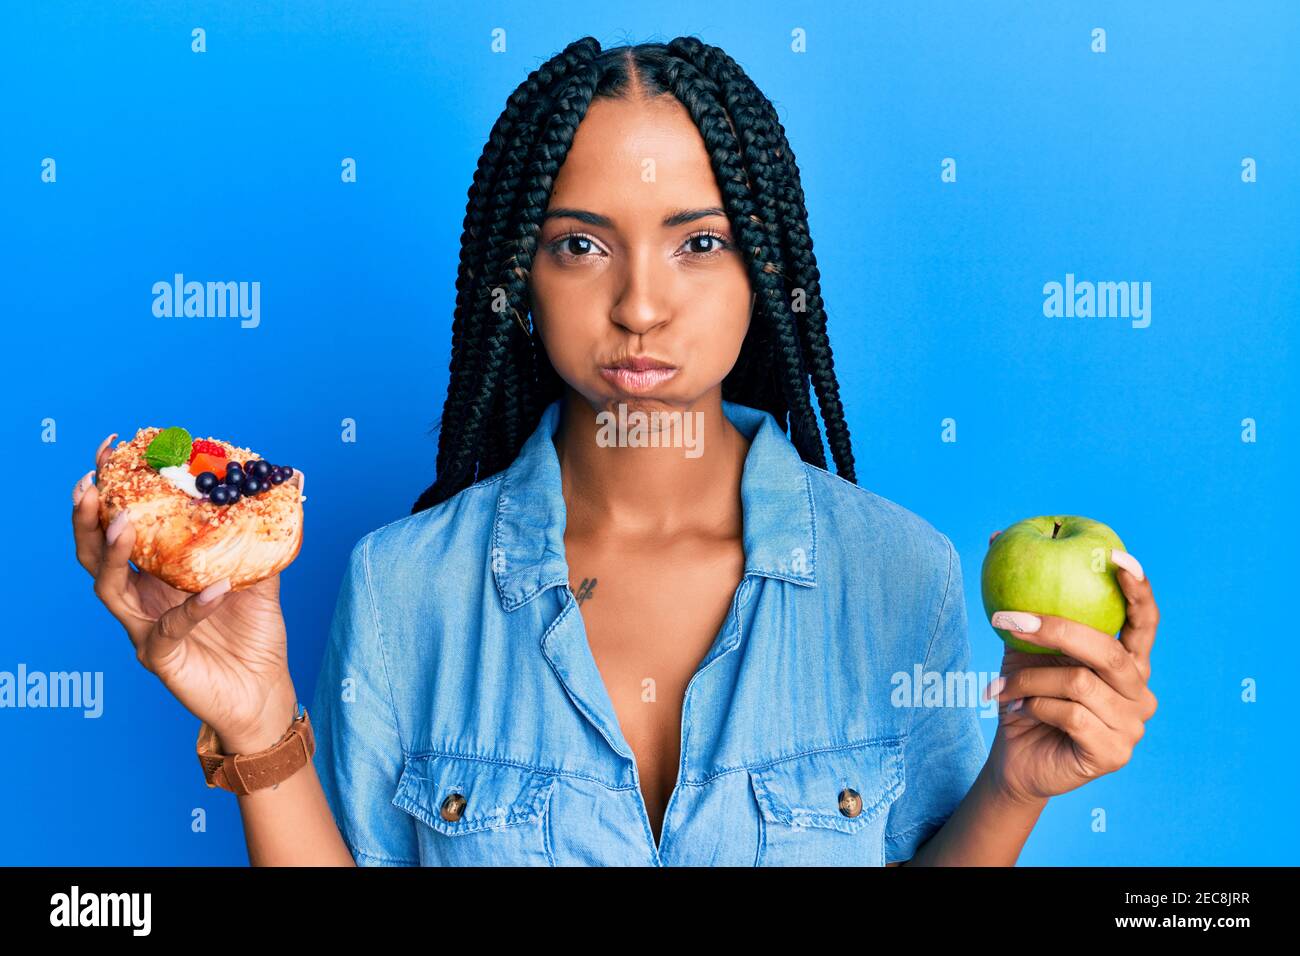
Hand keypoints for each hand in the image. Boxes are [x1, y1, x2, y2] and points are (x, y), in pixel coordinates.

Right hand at [72, 433, 296, 751]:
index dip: (111, 491)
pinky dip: (193, 607)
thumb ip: (260, 543)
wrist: (263, 693)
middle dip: (87, 517)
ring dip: (112, 553)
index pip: (122, 527)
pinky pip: (168, 629)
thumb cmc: (254, 637)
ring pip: (108, 588)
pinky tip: (217, 589)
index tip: (111, 449)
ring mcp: (144, 628)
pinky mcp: (160, 658)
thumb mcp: (259, 582)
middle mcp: (141, 598)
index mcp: (157, 574)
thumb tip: (280, 492)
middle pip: (94, 554)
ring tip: (123, 523)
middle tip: (91, 483)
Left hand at [980, 529, 1159, 805]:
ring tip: (999, 687)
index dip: (1138, 589)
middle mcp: (1139, 690)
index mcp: (1128, 660)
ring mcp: (1133, 725)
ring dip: (1028, 680)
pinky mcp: (1115, 753)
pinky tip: (1016, 710)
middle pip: (1107, 651)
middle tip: (1006, 619)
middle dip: (1054, 630)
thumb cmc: (1024, 694)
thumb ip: (1023, 600)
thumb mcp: (1022, 645)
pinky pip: (1070, 715)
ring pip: (1079, 683)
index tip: (1117, 557)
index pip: (1145, 622)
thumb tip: (997, 535)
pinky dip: (1034, 706)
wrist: (1014, 757)